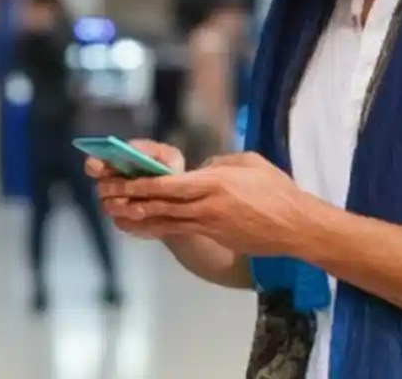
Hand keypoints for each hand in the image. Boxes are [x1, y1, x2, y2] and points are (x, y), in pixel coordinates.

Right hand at [87, 140, 188, 238]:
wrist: (183, 197)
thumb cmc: (169, 169)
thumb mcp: (166, 156)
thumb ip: (150, 151)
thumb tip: (132, 149)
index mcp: (113, 165)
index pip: (94, 166)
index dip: (94, 166)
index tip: (100, 167)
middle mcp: (108, 186)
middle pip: (101, 188)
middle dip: (114, 188)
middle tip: (127, 190)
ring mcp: (114, 206)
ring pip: (111, 208)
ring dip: (124, 208)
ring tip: (140, 210)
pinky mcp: (124, 223)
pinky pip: (123, 224)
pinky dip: (133, 221)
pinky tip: (146, 219)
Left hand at [97, 152, 320, 256]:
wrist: (295, 227)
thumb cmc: (277, 189)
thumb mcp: (249, 162)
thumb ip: (220, 162)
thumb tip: (201, 168)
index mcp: (215, 183)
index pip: (170, 185)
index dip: (142, 184)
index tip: (120, 181)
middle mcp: (207, 206)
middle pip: (160, 205)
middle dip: (130, 199)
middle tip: (106, 196)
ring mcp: (209, 225)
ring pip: (165, 222)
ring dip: (137, 217)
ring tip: (114, 212)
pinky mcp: (214, 237)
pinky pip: (178, 231)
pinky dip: (156, 228)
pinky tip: (141, 226)